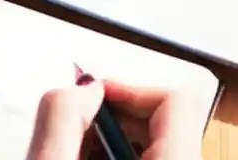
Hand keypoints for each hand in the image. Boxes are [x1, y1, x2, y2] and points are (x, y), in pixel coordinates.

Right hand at [27, 77, 204, 159]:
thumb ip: (62, 115)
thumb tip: (82, 86)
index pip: (175, 98)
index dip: (127, 86)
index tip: (92, 92)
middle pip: (167, 115)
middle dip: (115, 112)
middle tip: (78, 125)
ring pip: (156, 138)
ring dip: (112, 136)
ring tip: (77, 151)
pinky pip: (150, 156)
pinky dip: (116, 154)